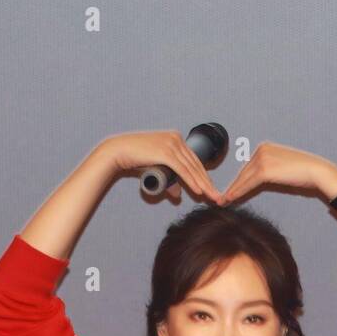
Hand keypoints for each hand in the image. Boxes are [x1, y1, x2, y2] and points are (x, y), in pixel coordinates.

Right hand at [99, 130, 223, 204]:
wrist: (118, 151)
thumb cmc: (135, 159)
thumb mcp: (156, 170)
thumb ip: (169, 181)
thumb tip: (178, 195)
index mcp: (176, 139)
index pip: (194, 161)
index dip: (204, 177)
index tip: (211, 190)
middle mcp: (176, 139)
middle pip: (196, 165)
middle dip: (208, 183)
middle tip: (217, 196)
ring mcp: (172, 144)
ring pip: (191, 168)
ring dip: (203, 184)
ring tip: (212, 197)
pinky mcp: (166, 152)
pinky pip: (182, 170)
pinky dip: (192, 181)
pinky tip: (199, 190)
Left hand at [220, 142, 336, 204]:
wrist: (319, 173)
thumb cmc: (306, 174)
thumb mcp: (283, 169)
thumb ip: (270, 171)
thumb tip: (256, 182)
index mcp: (266, 147)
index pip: (248, 167)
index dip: (239, 181)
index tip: (231, 191)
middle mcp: (262, 149)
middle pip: (244, 172)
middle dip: (233, 186)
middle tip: (222, 198)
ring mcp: (262, 158)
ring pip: (243, 178)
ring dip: (232, 191)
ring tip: (223, 202)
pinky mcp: (264, 170)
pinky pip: (247, 184)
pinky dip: (238, 192)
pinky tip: (230, 199)